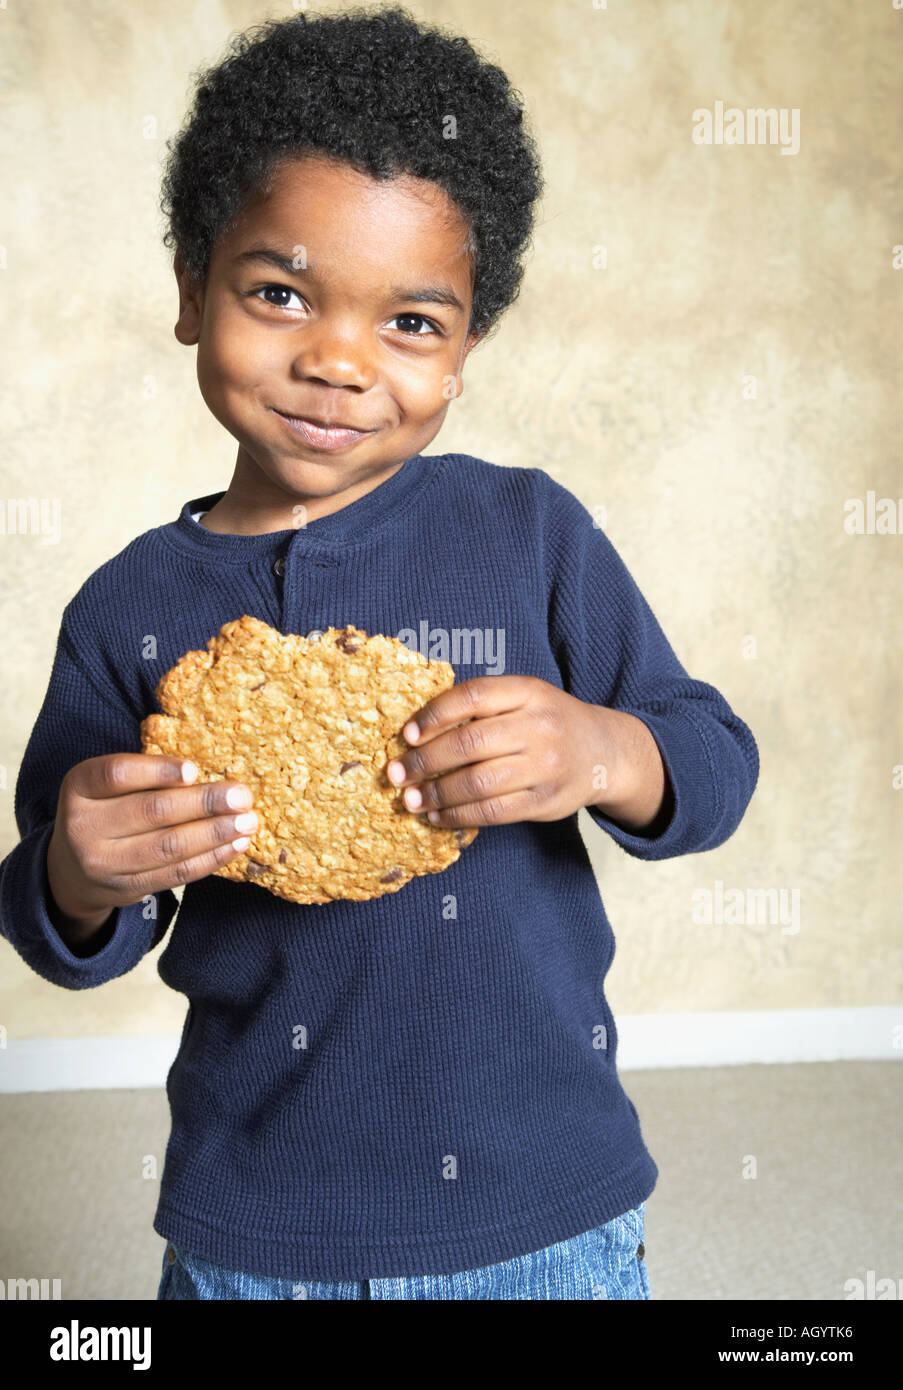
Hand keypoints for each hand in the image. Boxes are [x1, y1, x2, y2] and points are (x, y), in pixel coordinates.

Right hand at [46, 754, 258, 921]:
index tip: (194, 770)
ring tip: (247, 822)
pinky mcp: (125, 889)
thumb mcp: (107, 785)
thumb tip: (209, 775)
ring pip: (169, 846)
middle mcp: (84, 825)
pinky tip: (235, 845)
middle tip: (242, 796)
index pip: (117, 774)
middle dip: (204, 803)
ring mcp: (103, 863)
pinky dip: (210, 859)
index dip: (157, 771)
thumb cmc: (104, 810)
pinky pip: (176, 874)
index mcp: (79, 786)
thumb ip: (145, 776)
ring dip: (215, 833)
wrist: (71, 869)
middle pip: (151, 812)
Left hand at [385, 675, 643, 827]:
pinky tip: (437, 816)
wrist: (604, 752)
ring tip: (410, 800)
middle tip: (395, 774)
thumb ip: (483, 706)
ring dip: (436, 794)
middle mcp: (539, 727)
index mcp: (529, 692)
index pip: (474, 696)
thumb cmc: (549, 721)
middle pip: (470, 744)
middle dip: (424, 761)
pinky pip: (493, 812)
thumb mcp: (525, 697)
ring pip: (478, 783)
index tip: (406, 734)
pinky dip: (458, 816)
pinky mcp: (545, 802)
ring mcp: (545, 766)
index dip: (435, 714)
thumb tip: (417, 731)